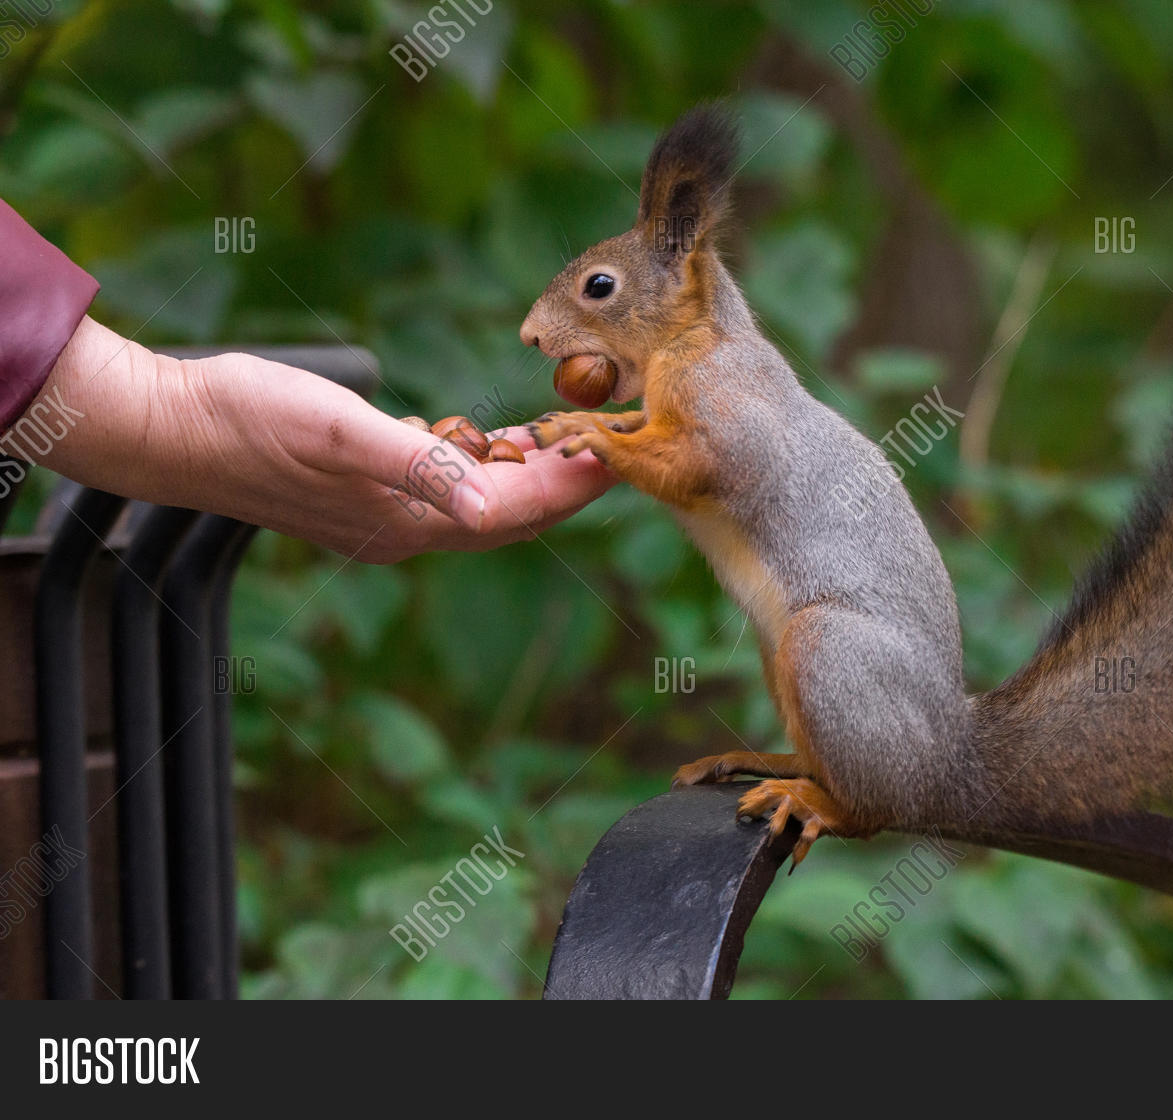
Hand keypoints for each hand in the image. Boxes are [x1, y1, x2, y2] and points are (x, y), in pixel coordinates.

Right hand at [21, 317, 616, 561]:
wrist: (165, 430)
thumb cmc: (245, 419)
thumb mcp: (337, 431)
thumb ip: (417, 466)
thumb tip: (486, 502)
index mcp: (406, 521)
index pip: (516, 511)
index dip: (571, 484)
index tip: (615, 452)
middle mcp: (402, 531)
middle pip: (507, 515)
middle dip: (562, 483)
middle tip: (607, 443)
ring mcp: (380, 519)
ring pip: (477, 505)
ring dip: (524, 476)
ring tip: (567, 439)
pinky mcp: (360, 498)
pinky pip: (442, 491)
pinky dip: (477, 468)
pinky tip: (488, 441)